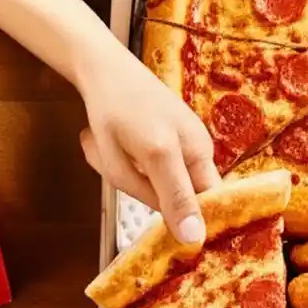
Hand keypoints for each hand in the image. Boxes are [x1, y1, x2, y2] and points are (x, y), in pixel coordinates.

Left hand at [76, 42, 219, 243]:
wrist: (100, 68)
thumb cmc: (116, 110)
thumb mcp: (143, 159)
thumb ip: (171, 200)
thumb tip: (195, 239)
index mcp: (199, 155)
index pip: (207, 207)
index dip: (185, 221)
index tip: (159, 224)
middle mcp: (194, 150)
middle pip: (169, 197)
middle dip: (137, 187)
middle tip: (118, 162)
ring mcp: (176, 144)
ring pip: (146, 185)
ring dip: (119, 172)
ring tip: (106, 146)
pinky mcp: (158, 141)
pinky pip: (137, 170)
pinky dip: (115, 162)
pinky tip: (104, 142)